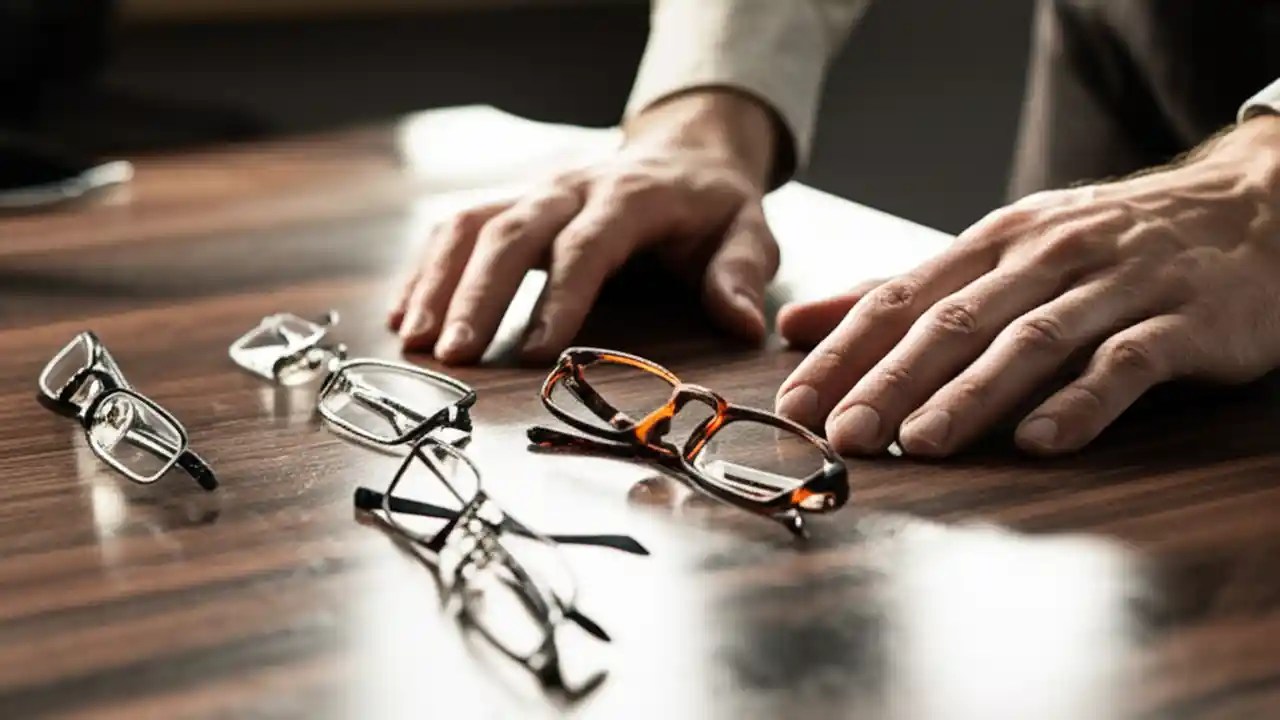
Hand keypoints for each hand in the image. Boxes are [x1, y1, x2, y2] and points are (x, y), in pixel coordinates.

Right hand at [388, 90, 780, 363]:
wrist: (683, 153)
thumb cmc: (713, 207)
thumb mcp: (747, 232)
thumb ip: (741, 273)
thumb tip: (744, 324)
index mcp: (630, 197)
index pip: (587, 246)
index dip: (559, 298)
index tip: (534, 354)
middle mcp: (571, 188)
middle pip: (512, 233)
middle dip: (477, 295)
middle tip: (452, 356)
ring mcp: (534, 193)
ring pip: (471, 226)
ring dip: (436, 282)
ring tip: (412, 342)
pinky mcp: (511, 204)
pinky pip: (457, 228)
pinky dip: (425, 270)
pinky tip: (403, 315)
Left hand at [776, 115, 1279, 456]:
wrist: (1249, 208)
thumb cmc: (1105, 244)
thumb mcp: (1001, 252)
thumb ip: (905, 290)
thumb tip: (800, 323)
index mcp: (994, 242)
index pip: (902, 297)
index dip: (846, 351)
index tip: (797, 402)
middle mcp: (1047, 257)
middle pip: (956, 321)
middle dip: (893, 380)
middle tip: (845, 432)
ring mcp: (1116, 285)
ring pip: (1032, 340)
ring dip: (973, 395)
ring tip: (924, 443)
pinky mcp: (1182, 320)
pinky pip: (1126, 362)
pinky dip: (1081, 403)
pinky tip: (1041, 443)